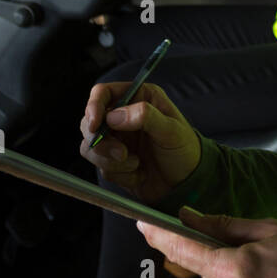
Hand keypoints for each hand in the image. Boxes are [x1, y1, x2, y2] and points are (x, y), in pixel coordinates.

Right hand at [79, 81, 200, 203]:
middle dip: (102, 142)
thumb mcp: (172, 131)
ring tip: (137, 164)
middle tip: (122, 154)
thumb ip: (146, 117)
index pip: (104, 93)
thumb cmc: (185, 151)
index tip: (94, 125)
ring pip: (91, 147)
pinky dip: (120, 174)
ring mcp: (117, 139)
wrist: (187, 184)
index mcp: (139, 98)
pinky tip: (140, 174)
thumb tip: (115, 115)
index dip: (93, 107)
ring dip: (111, 161)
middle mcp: (124, 116)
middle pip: (89, 121)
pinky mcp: (113, 161)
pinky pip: (102, 167)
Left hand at [137, 209, 276, 277]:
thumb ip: (222, 225)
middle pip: (202, 266)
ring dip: (228, 271)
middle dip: (215, 252)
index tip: (144, 224)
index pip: (184, 250)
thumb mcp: (267, 230)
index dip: (160, 235)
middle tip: (246, 247)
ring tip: (263, 268)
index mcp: (236, 270)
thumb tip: (188, 217)